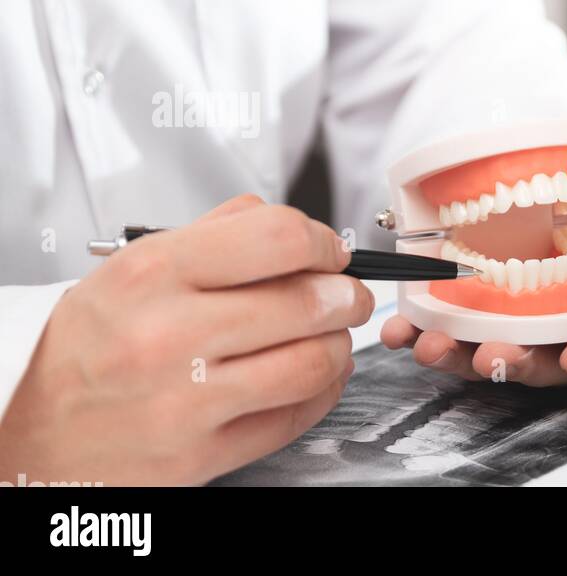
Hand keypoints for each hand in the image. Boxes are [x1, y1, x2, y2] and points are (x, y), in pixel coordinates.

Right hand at [0, 195, 373, 484]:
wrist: (22, 431)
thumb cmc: (80, 350)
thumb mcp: (125, 272)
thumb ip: (208, 236)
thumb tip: (276, 218)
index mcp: (150, 275)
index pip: (277, 238)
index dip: (322, 242)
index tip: (329, 252)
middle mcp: (169, 335)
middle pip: (308, 302)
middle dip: (346, 296)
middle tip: (347, 296)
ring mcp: (187, 400)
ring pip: (313, 362)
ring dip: (338, 346)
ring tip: (331, 337)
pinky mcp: (202, 453)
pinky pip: (295, 417)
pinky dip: (322, 393)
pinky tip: (316, 378)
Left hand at [381, 163, 566, 386]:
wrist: (537, 174)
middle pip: (553, 361)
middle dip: (518, 364)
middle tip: (490, 357)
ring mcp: (524, 323)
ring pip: (498, 354)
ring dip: (462, 358)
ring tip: (432, 345)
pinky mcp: (480, 313)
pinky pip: (455, 332)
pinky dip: (425, 333)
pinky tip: (402, 329)